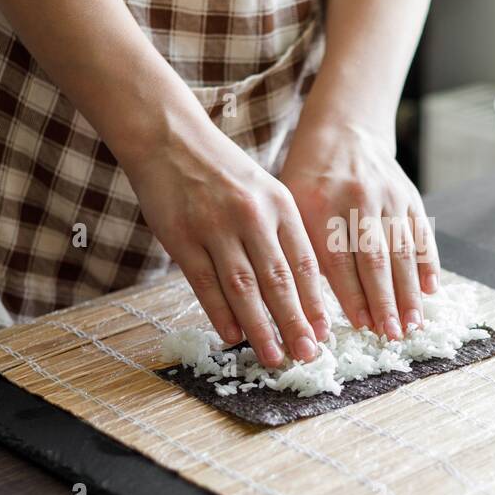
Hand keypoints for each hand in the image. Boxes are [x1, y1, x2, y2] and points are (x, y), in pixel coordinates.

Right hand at [124, 118, 328, 365]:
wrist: (171, 139)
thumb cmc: (222, 171)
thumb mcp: (264, 191)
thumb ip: (281, 233)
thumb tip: (299, 289)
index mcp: (280, 205)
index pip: (304, 262)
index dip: (315, 302)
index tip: (323, 333)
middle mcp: (252, 216)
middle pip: (279, 280)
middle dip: (295, 323)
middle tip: (307, 355)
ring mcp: (215, 227)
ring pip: (244, 288)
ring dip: (261, 328)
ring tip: (274, 356)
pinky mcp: (182, 238)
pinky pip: (205, 284)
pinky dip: (221, 313)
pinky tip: (233, 335)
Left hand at [280, 119, 440, 338]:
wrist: (343, 132)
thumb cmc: (309, 181)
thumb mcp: (293, 208)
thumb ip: (304, 250)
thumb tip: (316, 306)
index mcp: (319, 206)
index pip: (338, 261)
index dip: (353, 297)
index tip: (362, 327)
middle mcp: (356, 200)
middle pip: (374, 260)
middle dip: (385, 302)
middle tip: (391, 335)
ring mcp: (387, 196)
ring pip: (402, 251)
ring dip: (409, 291)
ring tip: (412, 323)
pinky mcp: (409, 195)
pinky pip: (422, 234)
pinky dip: (428, 264)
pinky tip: (431, 290)